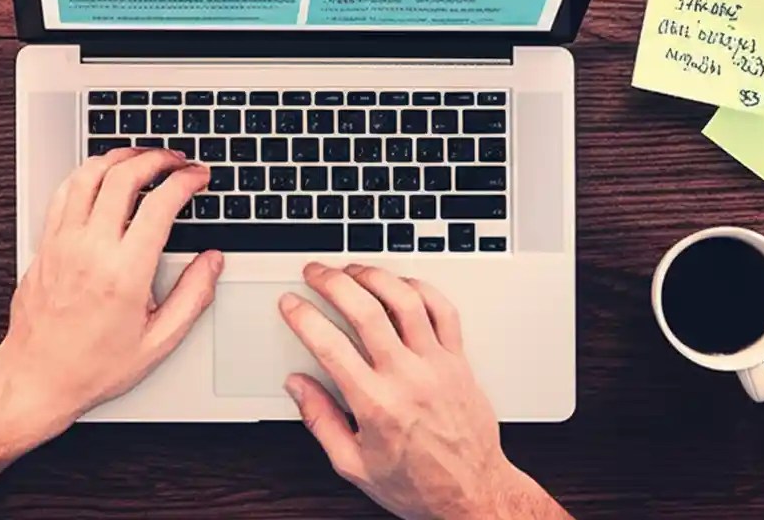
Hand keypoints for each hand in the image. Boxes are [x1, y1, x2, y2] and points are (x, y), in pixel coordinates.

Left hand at [0, 148, 222, 444]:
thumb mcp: (158, 342)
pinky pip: (64, 192)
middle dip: (157, 158)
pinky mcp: (46, 245)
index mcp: (124, 272)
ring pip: (90, 175)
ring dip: (120, 157)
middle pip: (124, 176)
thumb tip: (212, 262)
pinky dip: (87, 173)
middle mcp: (90, 250)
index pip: (160, 204)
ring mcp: (63, 243)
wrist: (36, 377)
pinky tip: (102, 175)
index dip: (185, 181)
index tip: (198, 177)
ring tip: (142, 157)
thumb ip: (193, 297)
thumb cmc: (92, 366)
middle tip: (176, 161)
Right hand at [280, 263, 569, 519]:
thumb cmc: (417, 483)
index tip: (290, 304)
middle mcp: (407, 378)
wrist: (472, 493)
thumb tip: (297, 386)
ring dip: (374, 276)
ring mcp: (437, 365)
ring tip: (352, 269)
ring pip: (405, 301)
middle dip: (332, 282)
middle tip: (315, 272)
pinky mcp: (459, 361)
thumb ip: (320, 420)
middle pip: (366, 311)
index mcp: (376, 405)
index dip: (303, 317)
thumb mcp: (353, 464)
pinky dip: (420, 288)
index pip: (330, 345)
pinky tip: (400, 284)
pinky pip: (443, 310)